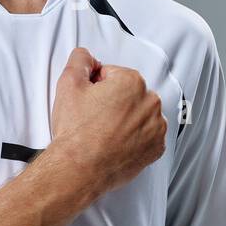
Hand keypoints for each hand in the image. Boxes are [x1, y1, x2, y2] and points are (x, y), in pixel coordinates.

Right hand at [48, 46, 166, 199]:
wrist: (79, 168)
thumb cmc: (76, 132)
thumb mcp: (69, 84)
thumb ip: (80, 60)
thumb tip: (86, 56)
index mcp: (132, 82)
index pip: (112, 75)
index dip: (96, 87)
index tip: (88, 102)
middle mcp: (150, 102)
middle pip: (128, 94)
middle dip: (113, 101)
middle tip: (94, 117)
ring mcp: (156, 127)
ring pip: (139, 114)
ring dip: (125, 119)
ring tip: (104, 132)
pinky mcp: (156, 148)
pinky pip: (147, 136)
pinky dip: (135, 138)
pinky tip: (116, 143)